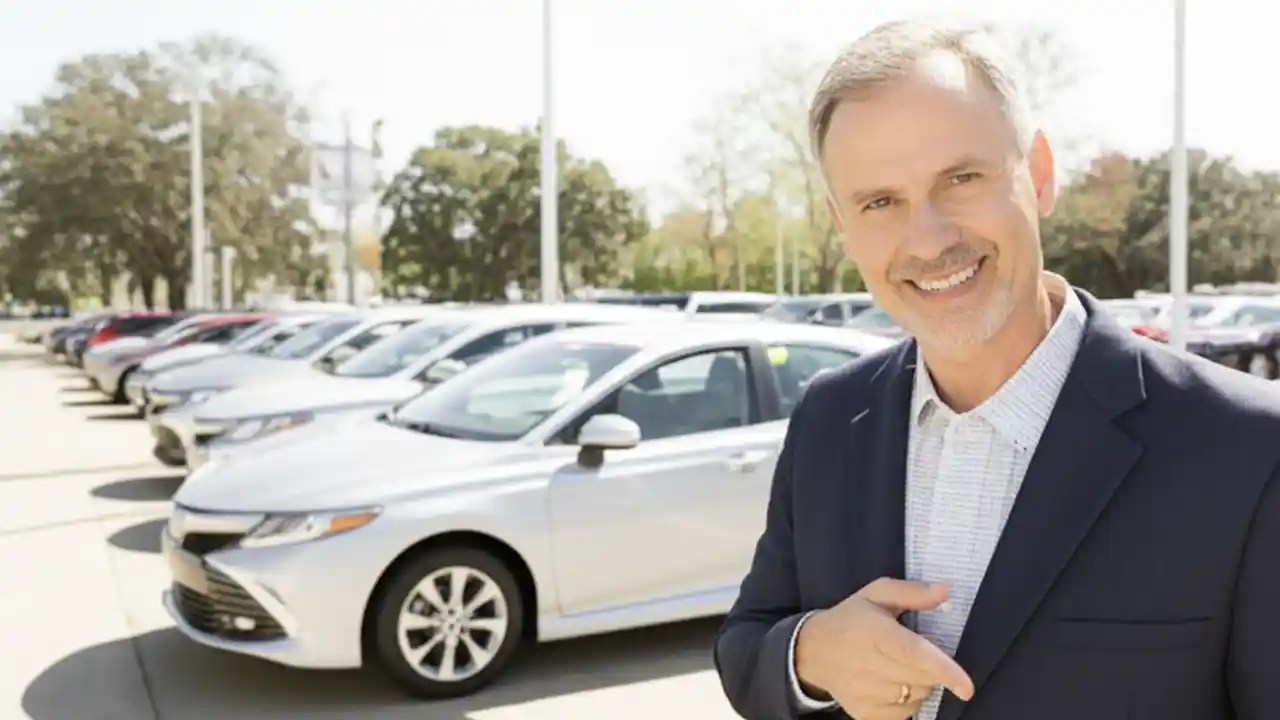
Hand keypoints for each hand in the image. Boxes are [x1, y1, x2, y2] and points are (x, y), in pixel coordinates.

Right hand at [795, 578, 973, 719]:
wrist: (813, 651)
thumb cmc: (851, 619)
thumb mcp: (877, 594)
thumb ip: (912, 592)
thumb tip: (944, 591)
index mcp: (873, 631)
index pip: (913, 654)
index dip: (943, 670)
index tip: (966, 686)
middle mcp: (866, 665)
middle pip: (921, 678)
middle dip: (932, 669)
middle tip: (916, 654)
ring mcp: (863, 693)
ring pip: (916, 697)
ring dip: (920, 684)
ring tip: (900, 666)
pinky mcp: (864, 713)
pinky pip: (905, 714)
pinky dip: (908, 700)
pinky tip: (894, 683)